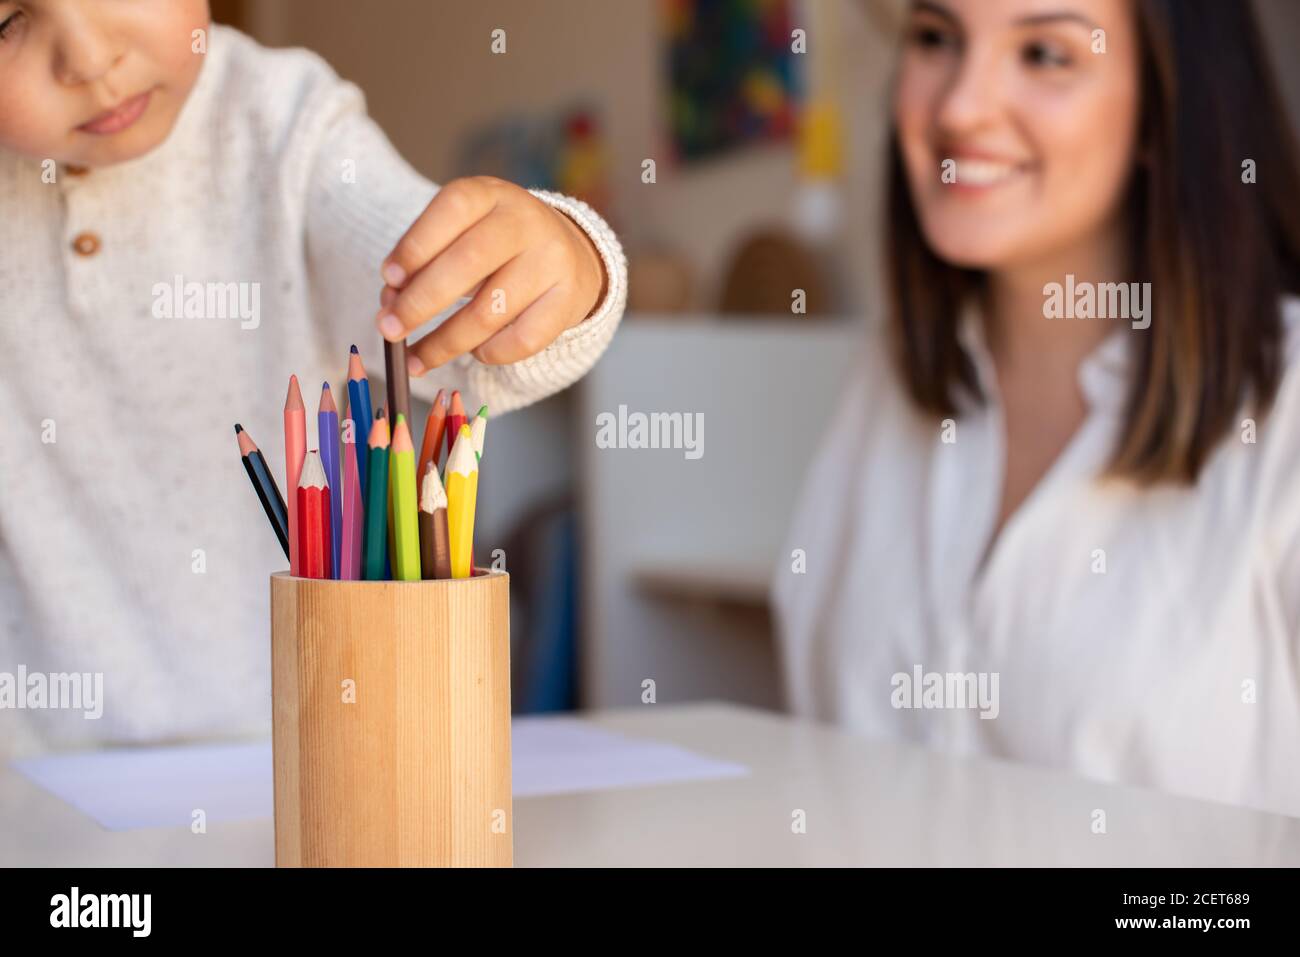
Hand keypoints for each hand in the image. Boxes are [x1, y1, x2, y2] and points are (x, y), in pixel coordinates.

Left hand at [375, 176, 606, 374]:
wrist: (568, 255)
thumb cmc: (496, 247)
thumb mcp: (461, 234)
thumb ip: (424, 263)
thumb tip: (392, 305)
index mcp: (490, 194)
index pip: (452, 209)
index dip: (416, 245)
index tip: (388, 280)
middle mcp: (525, 221)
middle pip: (468, 263)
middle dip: (421, 302)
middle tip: (389, 329)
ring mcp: (551, 260)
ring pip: (490, 311)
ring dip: (445, 342)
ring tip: (418, 359)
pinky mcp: (568, 300)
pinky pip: (522, 340)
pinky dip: (490, 353)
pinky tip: (476, 351)